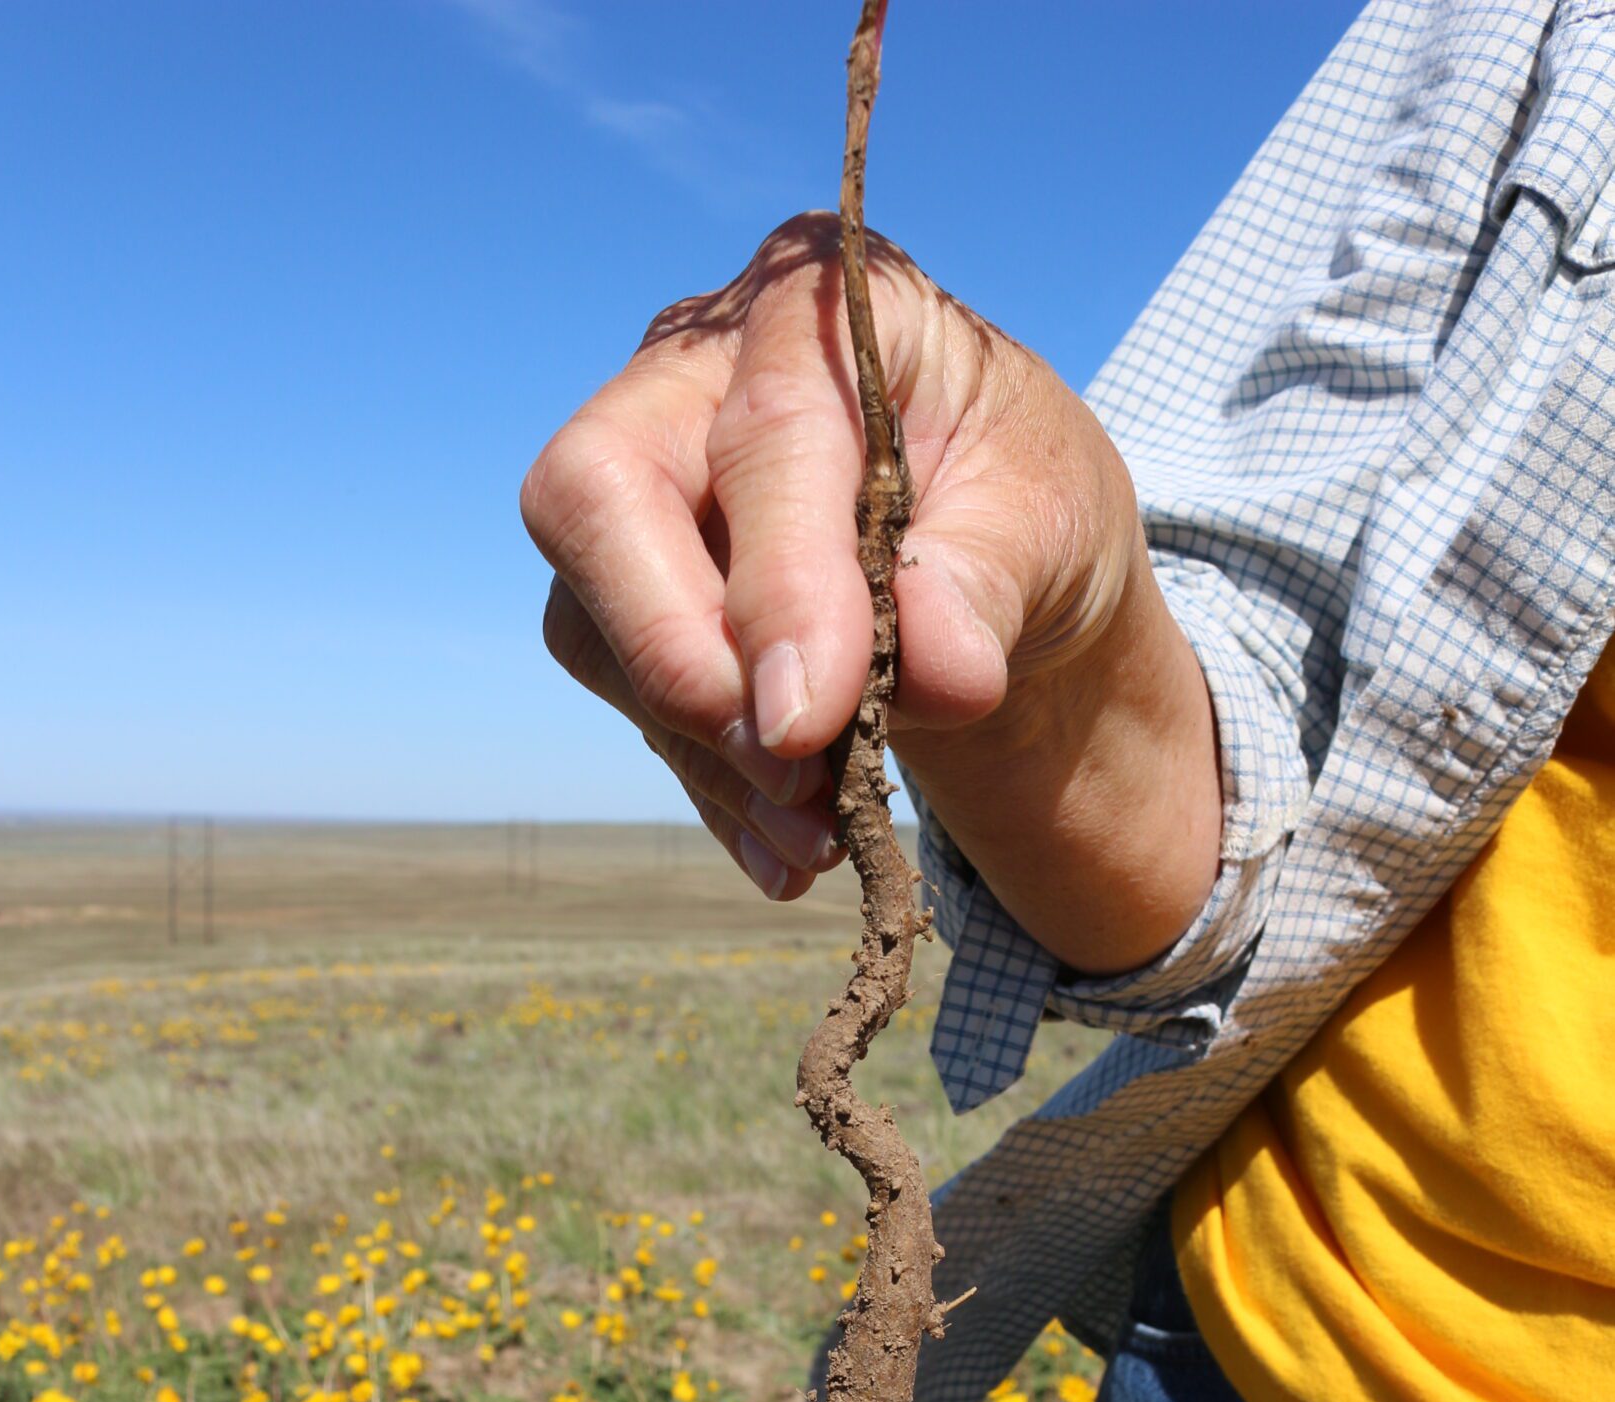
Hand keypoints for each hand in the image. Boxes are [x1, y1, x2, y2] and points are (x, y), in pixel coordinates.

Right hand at [521, 214, 1219, 967]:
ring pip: (591, 624)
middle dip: (677, 655)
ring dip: (706, 751)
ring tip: (823, 830)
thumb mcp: (1053, 518)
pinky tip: (789, 856)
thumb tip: (934, 667)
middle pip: (592, 497)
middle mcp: (690, 378)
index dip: (778, 585)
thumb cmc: (1025, 499)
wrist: (1004, 559)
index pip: (763, 434)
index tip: (811, 722)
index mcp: (816, 300)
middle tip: (791, 764)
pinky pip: (630, 707)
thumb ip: (989, 578)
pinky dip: (712, 794)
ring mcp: (641, 494)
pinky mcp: (629, 605)